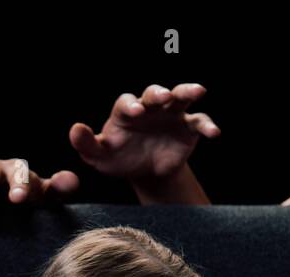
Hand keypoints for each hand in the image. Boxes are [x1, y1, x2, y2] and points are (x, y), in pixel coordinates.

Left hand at [69, 83, 218, 201]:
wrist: (145, 172)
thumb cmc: (119, 158)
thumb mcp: (99, 156)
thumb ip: (86, 144)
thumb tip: (75, 129)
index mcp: (126, 112)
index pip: (127, 102)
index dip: (131, 105)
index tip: (135, 112)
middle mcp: (150, 107)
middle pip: (154, 93)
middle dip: (159, 93)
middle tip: (162, 97)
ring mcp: (171, 114)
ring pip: (180, 96)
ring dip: (188, 91)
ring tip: (198, 91)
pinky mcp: (188, 127)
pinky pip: (199, 121)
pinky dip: (208, 125)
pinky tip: (214, 132)